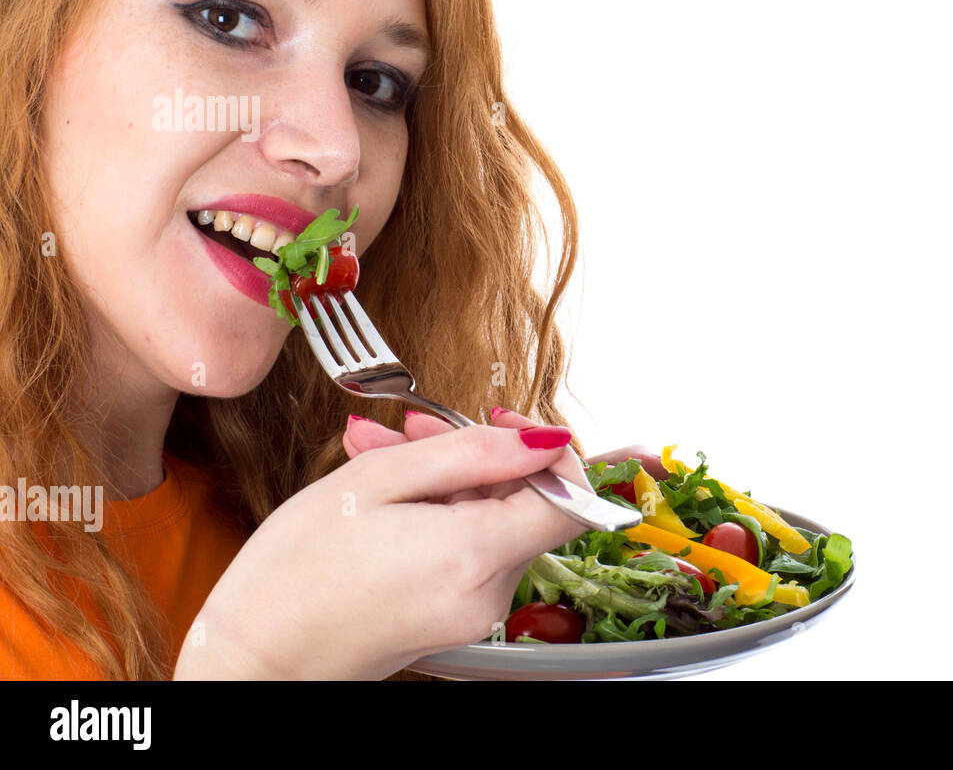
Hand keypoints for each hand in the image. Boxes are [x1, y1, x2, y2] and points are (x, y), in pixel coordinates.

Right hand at [173, 415, 589, 679]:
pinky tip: (386, 498)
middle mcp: (489, 593)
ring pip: (493, 520)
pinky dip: (439, 512)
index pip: (572, 499)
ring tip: (380, 456)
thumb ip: (472, 452)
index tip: (501, 421)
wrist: (254, 657)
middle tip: (412, 429)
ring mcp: (475, 611)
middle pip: (525, 503)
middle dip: (477, 454)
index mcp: (475, 556)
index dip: (548, 448)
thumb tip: (542, 438)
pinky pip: (469, 548)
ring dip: (448, 479)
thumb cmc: (295, 572)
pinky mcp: (456, 617)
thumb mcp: (378, 479)